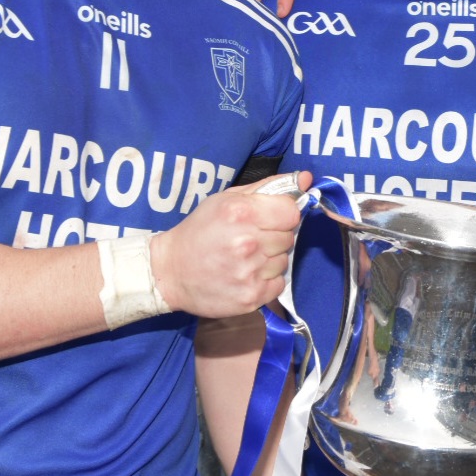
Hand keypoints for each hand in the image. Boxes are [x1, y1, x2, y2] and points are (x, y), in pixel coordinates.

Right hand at [152, 172, 307, 318]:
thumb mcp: (226, 199)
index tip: (268, 218)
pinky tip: (245, 274)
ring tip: (244, 258)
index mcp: (241, 212)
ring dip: (270, 259)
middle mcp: (247, 242)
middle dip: (274, 236)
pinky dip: (266, 280)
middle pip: (289, 237)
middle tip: (250, 239)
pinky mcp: (251, 297)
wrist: (169, 272)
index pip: (291, 212)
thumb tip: (306, 178)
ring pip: (284, 261)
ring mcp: (250, 272)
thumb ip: (269, 187)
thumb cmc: (200, 231)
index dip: (282, 214)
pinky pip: (278, 283)